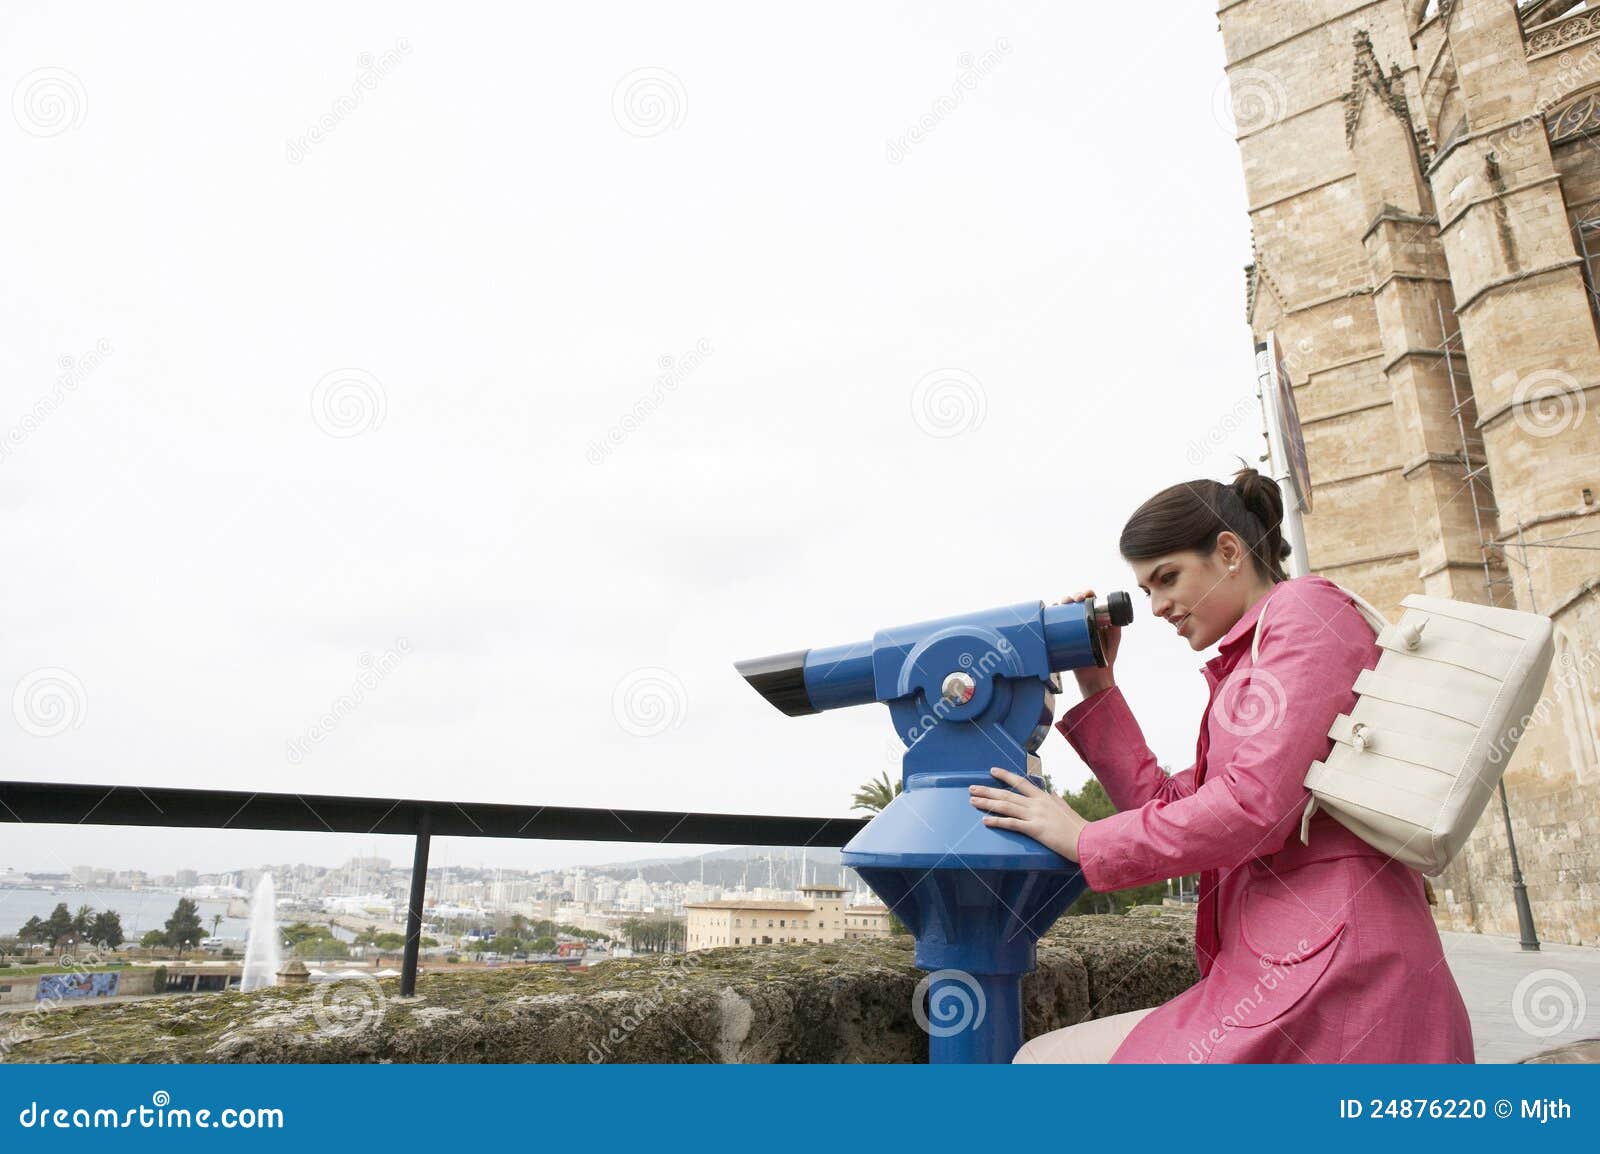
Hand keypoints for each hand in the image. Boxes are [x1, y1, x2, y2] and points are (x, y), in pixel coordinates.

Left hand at [969, 767, 1088, 862]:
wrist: (1087, 840)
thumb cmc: (1077, 826)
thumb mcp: (1065, 808)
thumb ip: (1057, 799)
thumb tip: (1052, 792)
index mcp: (1044, 797)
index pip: (1020, 782)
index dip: (1005, 776)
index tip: (992, 771)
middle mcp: (1037, 803)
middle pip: (1007, 794)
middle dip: (987, 791)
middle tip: (971, 788)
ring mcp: (1036, 815)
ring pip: (1006, 806)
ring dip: (987, 803)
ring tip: (972, 801)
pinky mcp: (1036, 829)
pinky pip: (1012, 824)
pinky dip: (997, 821)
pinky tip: (985, 820)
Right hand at [1053, 588, 1117, 696]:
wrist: (1093, 676)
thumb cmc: (1105, 658)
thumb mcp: (1114, 638)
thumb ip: (1115, 625)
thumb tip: (1113, 611)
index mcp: (1094, 619)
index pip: (1090, 601)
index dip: (1087, 594)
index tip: (1086, 595)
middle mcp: (1082, 621)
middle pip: (1075, 603)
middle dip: (1073, 596)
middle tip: (1075, 599)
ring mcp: (1071, 629)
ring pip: (1063, 610)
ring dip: (1061, 602)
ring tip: (1063, 603)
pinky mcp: (1061, 637)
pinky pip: (1054, 623)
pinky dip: (1051, 613)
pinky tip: (1051, 609)